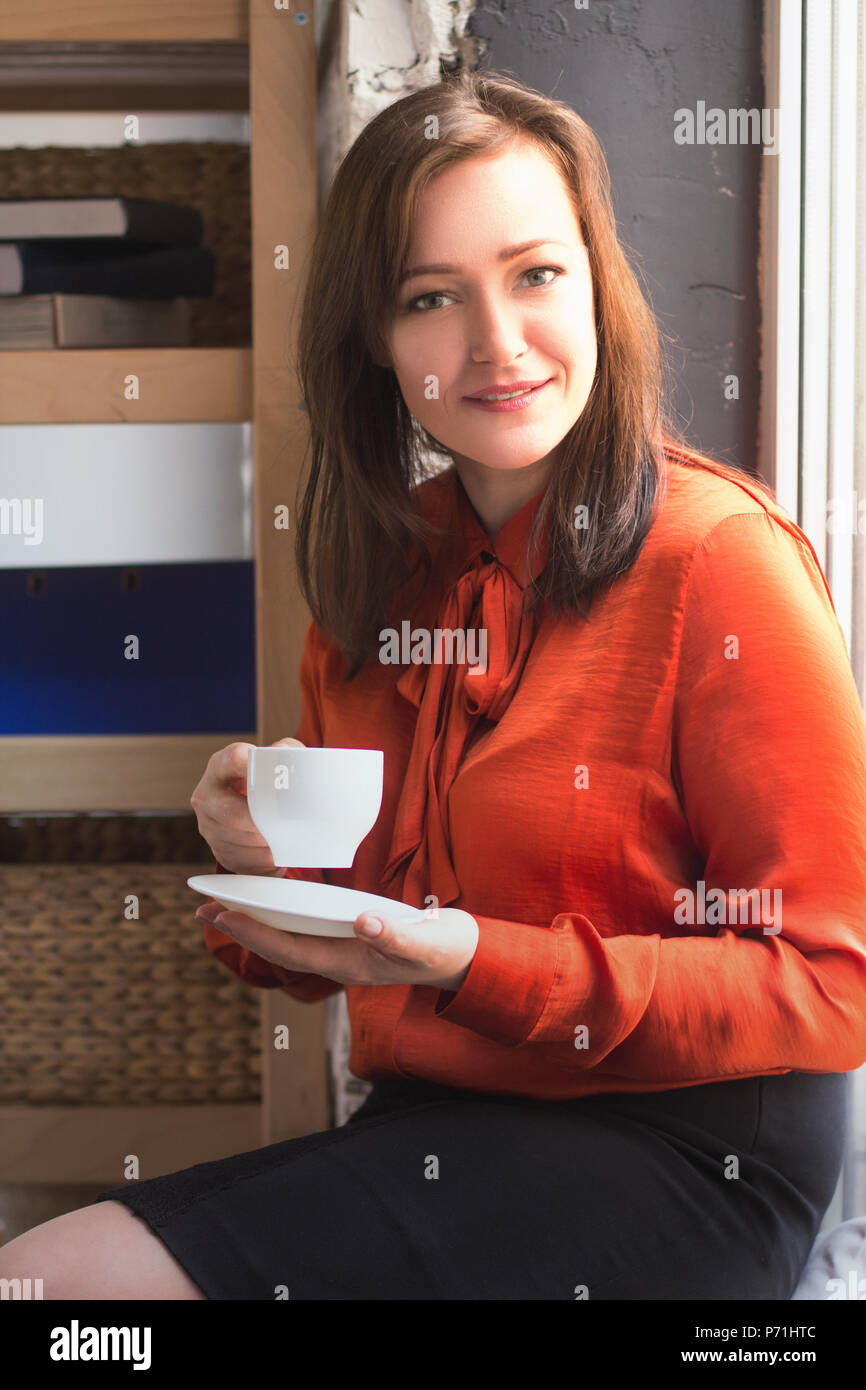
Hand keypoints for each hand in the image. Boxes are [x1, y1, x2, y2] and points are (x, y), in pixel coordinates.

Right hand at [190, 737, 305, 876]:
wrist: (255, 809)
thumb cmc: (268, 779)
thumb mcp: (278, 758)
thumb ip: (285, 750)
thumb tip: (284, 753)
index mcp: (220, 766)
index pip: (230, 761)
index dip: (247, 764)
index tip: (264, 768)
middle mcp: (207, 796)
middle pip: (233, 814)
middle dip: (262, 821)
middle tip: (283, 821)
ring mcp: (209, 827)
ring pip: (240, 841)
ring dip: (267, 842)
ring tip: (285, 835)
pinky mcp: (220, 852)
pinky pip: (245, 862)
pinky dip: (266, 860)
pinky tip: (276, 850)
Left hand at [195, 900, 478, 991]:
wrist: (460, 955)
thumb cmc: (443, 950)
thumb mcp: (425, 943)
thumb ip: (396, 937)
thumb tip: (363, 922)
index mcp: (348, 965)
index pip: (291, 950)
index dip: (256, 934)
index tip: (225, 915)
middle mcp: (337, 959)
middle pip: (279, 945)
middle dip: (243, 928)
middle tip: (202, 907)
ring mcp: (342, 948)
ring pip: (289, 935)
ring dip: (256, 920)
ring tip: (223, 903)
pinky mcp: (348, 934)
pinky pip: (304, 925)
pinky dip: (281, 912)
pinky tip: (268, 899)